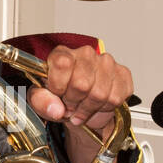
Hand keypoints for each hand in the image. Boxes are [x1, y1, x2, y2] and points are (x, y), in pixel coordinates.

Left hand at [27, 45, 132, 162]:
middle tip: (69, 107)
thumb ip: (41, 102)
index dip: (59, 87)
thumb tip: (55, 108)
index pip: (62, 64)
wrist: (81, 107)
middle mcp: (86, 54)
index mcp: (62, 54)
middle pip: (82, 84)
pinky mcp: (123, 74)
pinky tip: (97, 105)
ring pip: (100, 94)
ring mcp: (107, 63)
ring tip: (81, 108)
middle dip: (74, 103)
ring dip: (89, 109)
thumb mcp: (40, 100)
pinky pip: (116, 98)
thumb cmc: (60, 99)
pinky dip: (104, 109)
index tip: (57, 95)